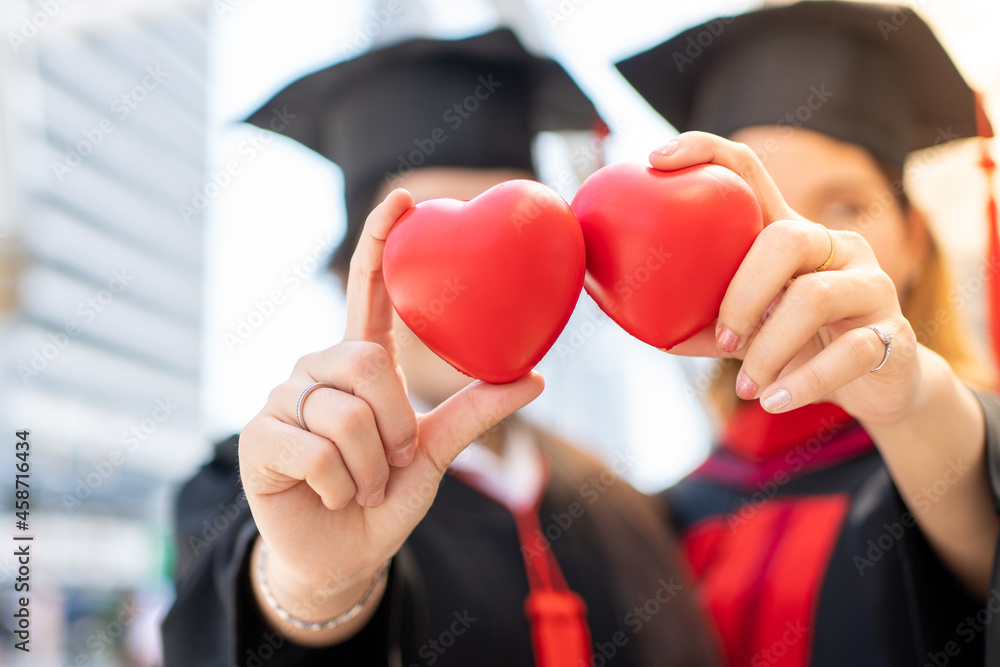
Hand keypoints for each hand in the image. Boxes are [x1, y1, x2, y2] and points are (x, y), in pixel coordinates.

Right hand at [238, 189, 543, 639]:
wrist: (343, 555)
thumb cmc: (385, 496)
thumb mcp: (437, 452)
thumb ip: (477, 411)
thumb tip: (539, 376)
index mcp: (360, 362)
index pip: (368, 292)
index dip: (382, 244)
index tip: (405, 198)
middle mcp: (316, 367)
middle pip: (369, 364)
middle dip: (393, 429)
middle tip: (386, 464)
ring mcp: (282, 398)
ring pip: (345, 416)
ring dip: (369, 468)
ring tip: (358, 485)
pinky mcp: (257, 436)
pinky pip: (317, 451)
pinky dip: (341, 486)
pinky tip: (328, 495)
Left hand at [651, 132, 919, 425]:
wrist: (879, 387)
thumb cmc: (802, 346)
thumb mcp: (748, 332)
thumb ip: (706, 325)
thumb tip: (648, 329)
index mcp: (790, 236)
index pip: (750, 172)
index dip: (705, 152)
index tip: (656, 160)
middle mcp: (834, 248)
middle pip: (786, 238)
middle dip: (743, 292)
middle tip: (722, 337)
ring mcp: (870, 285)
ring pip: (815, 297)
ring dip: (769, 348)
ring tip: (747, 386)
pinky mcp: (891, 333)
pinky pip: (848, 352)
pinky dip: (804, 382)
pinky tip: (774, 400)